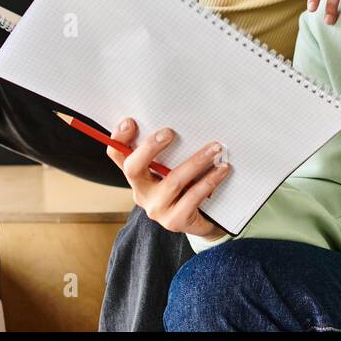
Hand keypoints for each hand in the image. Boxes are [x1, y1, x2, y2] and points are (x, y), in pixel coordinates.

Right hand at [106, 117, 229, 239]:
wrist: (202, 221)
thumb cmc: (187, 187)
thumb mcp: (172, 168)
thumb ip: (170, 151)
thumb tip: (184, 120)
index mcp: (137, 176)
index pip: (118, 156)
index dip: (119, 139)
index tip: (130, 121)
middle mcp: (142, 192)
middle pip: (133, 169)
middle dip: (149, 148)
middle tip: (169, 132)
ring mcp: (157, 209)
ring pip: (173, 181)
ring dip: (196, 160)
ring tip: (215, 148)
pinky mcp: (175, 220)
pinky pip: (193, 196)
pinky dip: (209, 180)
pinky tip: (222, 169)